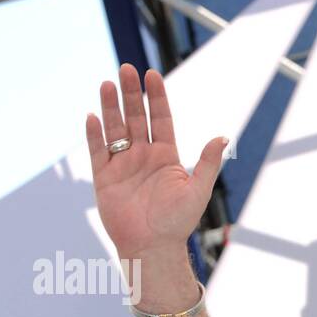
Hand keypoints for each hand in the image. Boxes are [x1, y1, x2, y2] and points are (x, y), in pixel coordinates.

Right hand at [86, 64, 226, 261]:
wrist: (152, 248)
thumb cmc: (177, 223)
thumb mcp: (197, 190)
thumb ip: (207, 163)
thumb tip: (223, 138)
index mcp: (165, 156)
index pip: (160, 119)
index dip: (156, 98)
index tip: (152, 75)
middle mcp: (143, 156)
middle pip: (135, 118)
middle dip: (131, 94)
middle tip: (126, 69)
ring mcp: (122, 165)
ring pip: (115, 129)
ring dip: (111, 106)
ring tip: (108, 83)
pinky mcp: (104, 178)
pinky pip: (98, 152)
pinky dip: (94, 135)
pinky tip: (93, 116)